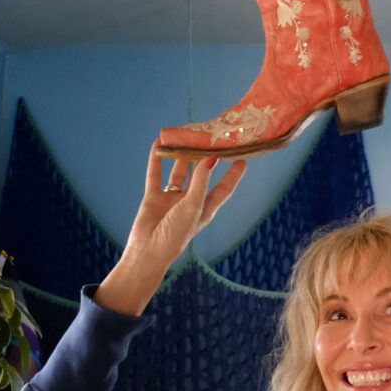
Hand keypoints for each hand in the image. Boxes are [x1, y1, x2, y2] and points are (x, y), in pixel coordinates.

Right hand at [96, 147, 246, 315]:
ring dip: (180, 157)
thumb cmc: (176, 235)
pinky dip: (157, 161)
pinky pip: (155, 175)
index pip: (223, 189)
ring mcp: (171, 199)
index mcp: (205, 208)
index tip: (242, 159)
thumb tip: (212, 158)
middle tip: (210, 139)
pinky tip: (159, 145)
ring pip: (178, 173)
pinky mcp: (154, 198)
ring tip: (185, 137)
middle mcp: (190, 202)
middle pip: (200, 176)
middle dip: (204, 159)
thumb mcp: (193, 207)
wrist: (147, 252)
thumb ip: (201, 182)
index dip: (232, 175)